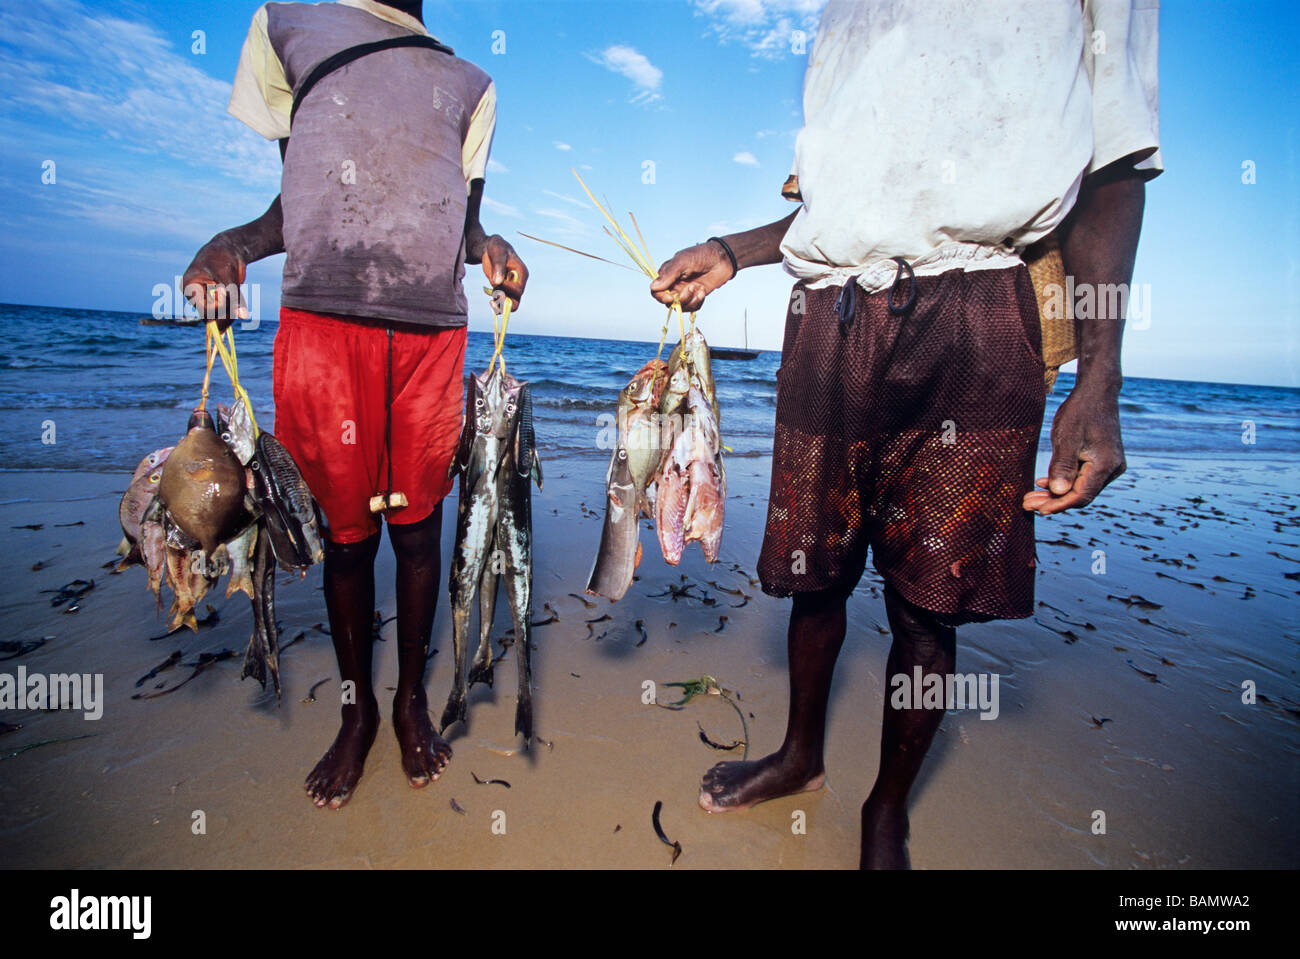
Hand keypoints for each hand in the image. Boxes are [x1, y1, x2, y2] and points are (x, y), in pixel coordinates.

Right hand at [182, 235, 247, 331]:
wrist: (229, 249)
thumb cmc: (223, 258)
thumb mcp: (228, 277)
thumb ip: (234, 297)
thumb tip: (243, 316)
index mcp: (189, 287)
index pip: (203, 309)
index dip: (219, 308)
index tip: (229, 299)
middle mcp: (195, 295)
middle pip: (210, 315)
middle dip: (226, 312)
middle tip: (237, 306)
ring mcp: (205, 298)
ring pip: (219, 315)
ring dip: (231, 311)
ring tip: (238, 298)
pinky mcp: (216, 299)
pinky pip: (226, 311)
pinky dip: (235, 308)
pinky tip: (240, 304)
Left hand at [482, 235, 527, 308]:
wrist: (491, 249)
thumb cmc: (497, 248)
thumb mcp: (498, 253)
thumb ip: (499, 266)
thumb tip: (498, 282)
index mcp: (522, 273)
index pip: (518, 289)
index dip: (507, 289)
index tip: (496, 282)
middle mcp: (519, 283)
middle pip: (516, 301)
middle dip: (505, 303)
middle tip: (493, 300)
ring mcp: (511, 288)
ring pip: (509, 305)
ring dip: (499, 306)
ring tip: (491, 301)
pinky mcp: (503, 290)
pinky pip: (501, 303)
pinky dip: (496, 304)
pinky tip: (490, 299)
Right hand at [650, 240, 733, 311]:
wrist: (722, 259)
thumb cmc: (701, 255)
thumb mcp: (683, 261)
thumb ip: (668, 275)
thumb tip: (653, 287)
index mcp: (667, 275)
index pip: (655, 291)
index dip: (660, 297)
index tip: (671, 297)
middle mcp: (674, 285)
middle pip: (667, 302)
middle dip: (678, 300)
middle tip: (689, 291)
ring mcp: (685, 292)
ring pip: (680, 307)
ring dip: (689, 301)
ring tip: (698, 288)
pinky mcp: (695, 297)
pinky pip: (691, 307)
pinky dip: (697, 302)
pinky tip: (702, 290)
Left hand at [1023, 387, 1125, 514]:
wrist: (1097, 392)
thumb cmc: (1080, 411)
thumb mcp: (1067, 437)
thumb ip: (1063, 465)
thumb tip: (1058, 492)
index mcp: (1106, 465)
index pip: (1080, 495)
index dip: (1059, 505)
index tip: (1038, 510)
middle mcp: (1113, 469)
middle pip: (1080, 495)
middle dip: (1053, 501)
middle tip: (1027, 504)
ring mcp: (1110, 466)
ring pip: (1081, 488)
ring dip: (1056, 493)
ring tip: (1031, 497)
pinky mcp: (1103, 461)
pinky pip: (1083, 478)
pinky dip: (1064, 482)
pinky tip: (1043, 483)